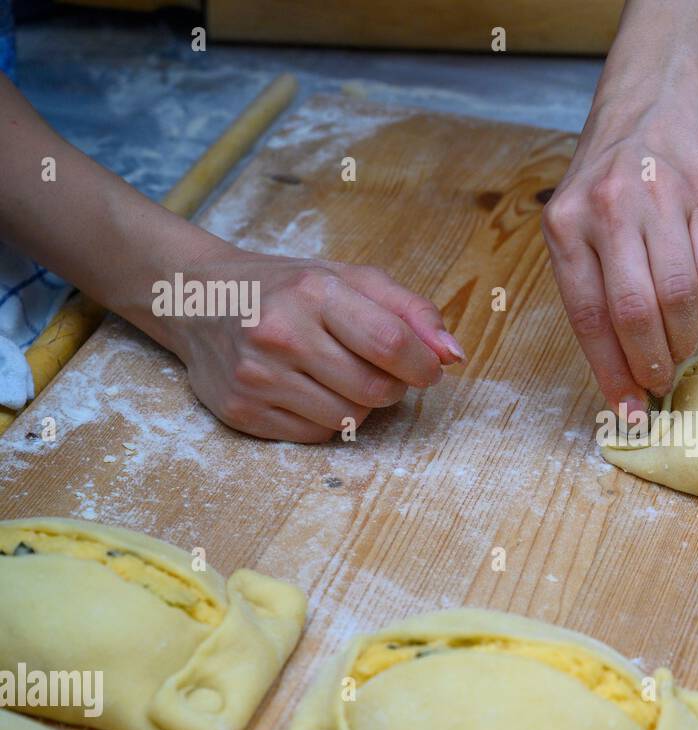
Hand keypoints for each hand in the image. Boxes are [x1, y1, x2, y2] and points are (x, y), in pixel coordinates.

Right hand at [160, 249, 462, 441]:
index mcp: (314, 292)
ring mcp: (256, 376)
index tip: (427, 369)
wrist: (197, 299)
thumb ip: (410, 311)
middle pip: (375, 389)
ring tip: (338, 376)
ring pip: (349, 419)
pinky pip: (316, 437)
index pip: (392, 344)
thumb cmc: (289, 288)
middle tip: (378, 369)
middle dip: (391, 386)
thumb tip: (453, 355)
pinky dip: (327, 421)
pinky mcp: (241, 411)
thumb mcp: (350, 279)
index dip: (423, 366)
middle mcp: (281, 334)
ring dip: (360, 405)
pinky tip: (308, 391)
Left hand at [543, 96, 697, 413]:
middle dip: (651, 361)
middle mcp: (608, 210)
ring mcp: (659, 199)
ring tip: (680, 345)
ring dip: (684, 338)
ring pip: (678, 296)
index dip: (611, 372)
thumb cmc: (608, 182)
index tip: (628, 411)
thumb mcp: (576, 225)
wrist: (650, 106)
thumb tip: (619, 373)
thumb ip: (591, 289)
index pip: (588, 317)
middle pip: (634, 312)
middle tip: (660, 379)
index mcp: (565, 226)